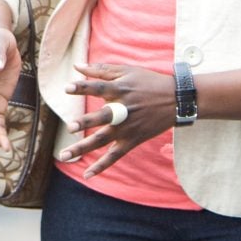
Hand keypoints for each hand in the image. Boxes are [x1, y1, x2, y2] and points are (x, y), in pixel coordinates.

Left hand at [59, 62, 177, 174]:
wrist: (176, 100)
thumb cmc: (149, 82)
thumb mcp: (127, 71)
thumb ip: (101, 70)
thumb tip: (76, 65)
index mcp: (121, 90)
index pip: (99, 88)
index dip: (83, 87)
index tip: (67, 88)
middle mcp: (123, 110)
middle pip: (102, 117)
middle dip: (86, 122)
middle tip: (70, 127)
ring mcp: (127, 128)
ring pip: (103, 140)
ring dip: (83, 148)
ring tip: (64, 155)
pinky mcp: (132, 140)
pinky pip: (115, 156)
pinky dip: (102, 166)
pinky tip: (87, 174)